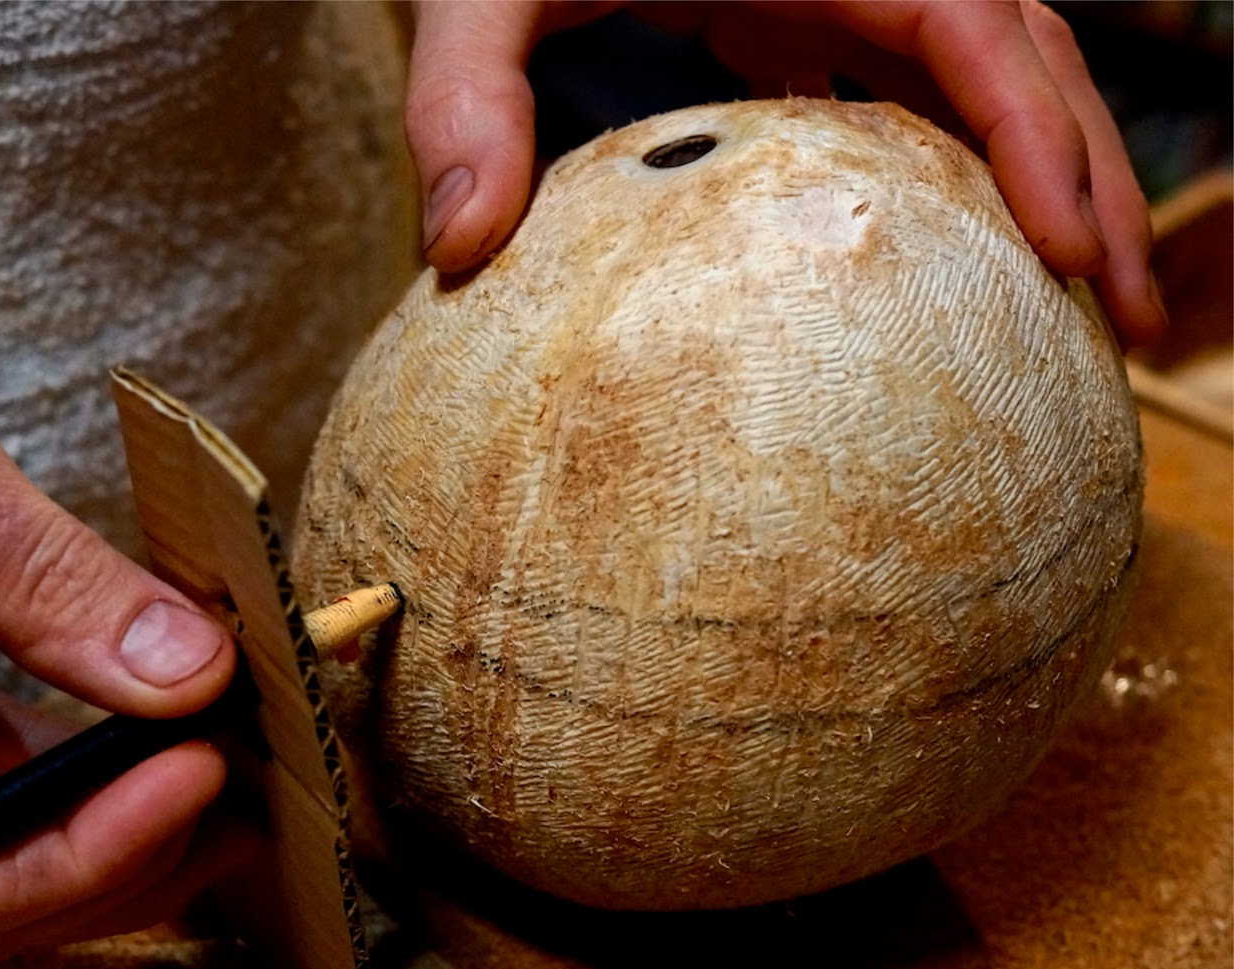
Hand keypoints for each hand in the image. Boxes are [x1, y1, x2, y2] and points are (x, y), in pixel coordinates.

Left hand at [405, 0, 1166, 347]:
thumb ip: (462, 102)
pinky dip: (958, 168)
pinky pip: (913, 90)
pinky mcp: (804, 13)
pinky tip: (962, 260)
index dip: (1035, 134)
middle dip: (1089, 180)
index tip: (1075, 253)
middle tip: (1128, 320)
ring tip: (1081, 307)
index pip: (968, 24)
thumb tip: (458, 248)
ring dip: (1044, 181)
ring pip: (986, 75)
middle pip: (1021, 55)